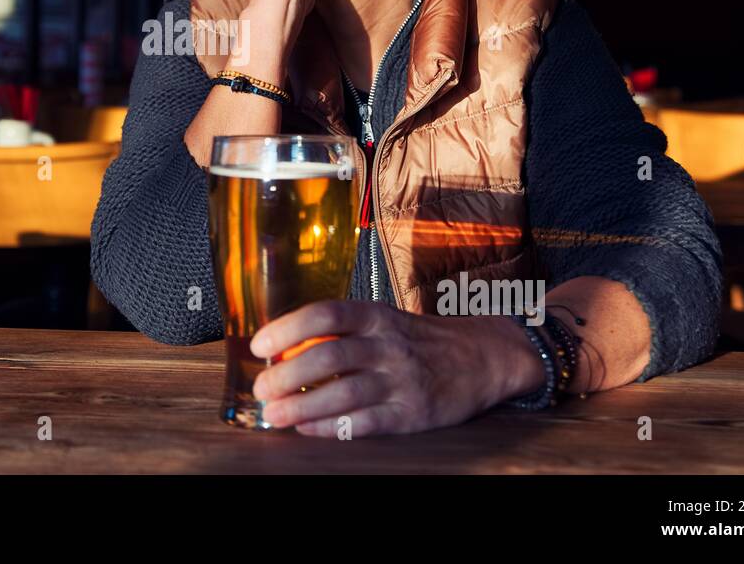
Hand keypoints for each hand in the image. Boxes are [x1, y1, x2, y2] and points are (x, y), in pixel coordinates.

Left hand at [248, 300, 545, 437]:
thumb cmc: (420, 339)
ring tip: (275, 414)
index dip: (287, 328)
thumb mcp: (384, 320)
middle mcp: (389, 345)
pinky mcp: (413, 414)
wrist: (485, 357)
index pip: (325, 315)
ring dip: (302, 406)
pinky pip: (365, 423)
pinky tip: (307, 428)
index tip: (259, 343)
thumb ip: (341, 332)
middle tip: (261, 388)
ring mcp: (402, 381)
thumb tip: (281, 349)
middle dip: (287, 375)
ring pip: (343, 394)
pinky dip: (331, 428)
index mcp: (376, 315)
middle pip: (329, 357)